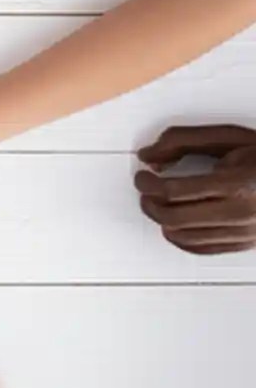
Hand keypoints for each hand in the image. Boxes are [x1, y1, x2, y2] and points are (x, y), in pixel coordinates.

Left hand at [134, 124, 255, 254]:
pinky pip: (201, 249)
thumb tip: (147, 155)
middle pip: (174, 217)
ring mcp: (245, 233)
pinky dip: (179, 238)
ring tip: (159, 204)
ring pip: (184, 237)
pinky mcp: (246, 244)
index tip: (142, 176)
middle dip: (150, 204)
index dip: (148, 184)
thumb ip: (184, 141)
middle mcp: (241, 213)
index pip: (174, 191)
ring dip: (162, 220)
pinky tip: (174, 224)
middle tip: (146, 191)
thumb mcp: (229, 138)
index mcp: (237, 183)